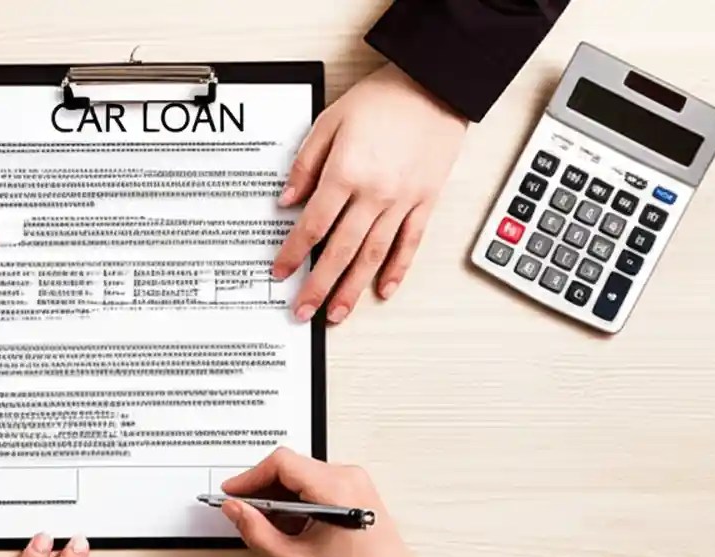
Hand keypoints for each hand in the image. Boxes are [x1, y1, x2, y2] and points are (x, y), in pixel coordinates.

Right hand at [220, 449, 433, 556]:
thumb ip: (257, 532)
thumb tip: (235, 510)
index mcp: (336, 488)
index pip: (281, 462)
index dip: (250, 476)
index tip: (233, 493)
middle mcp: (348, 477)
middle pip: (290, 465)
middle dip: (262, 488)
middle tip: (245, 511)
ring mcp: (355, 482)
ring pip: (301, 474)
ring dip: (279, 495)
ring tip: (271, 525)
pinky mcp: (356, 491)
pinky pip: (316, 483)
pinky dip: (296, 499)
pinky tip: (292, 525)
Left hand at [274, 63, 467, 322]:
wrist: (434, 86)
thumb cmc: (382, 100)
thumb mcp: (329, 122)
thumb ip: (306, 165)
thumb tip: (286, 200)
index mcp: (346, 173)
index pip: (312, 225)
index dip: (293, 253)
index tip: (280, 272)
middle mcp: (375, 194)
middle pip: (340, 251)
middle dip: (318, 286)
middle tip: (303, 312)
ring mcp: (403, 202)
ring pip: (373, 256)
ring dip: (352, 289)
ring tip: (336, 314)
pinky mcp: (425, 202)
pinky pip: (409, 244)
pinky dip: (396, 270)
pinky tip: (383, 290)